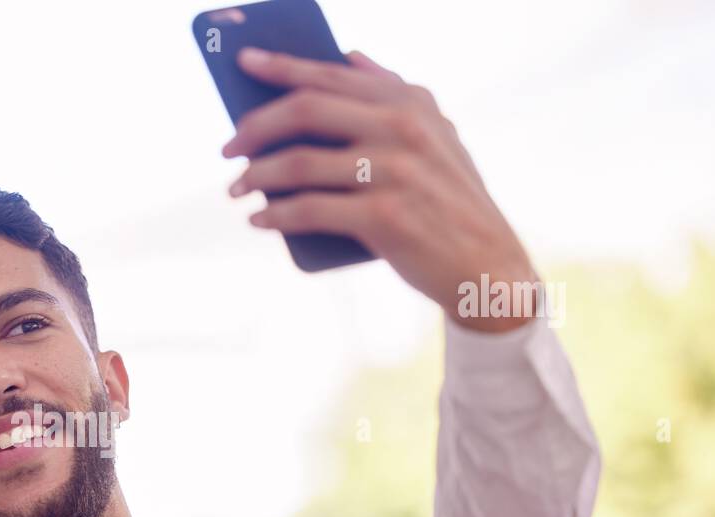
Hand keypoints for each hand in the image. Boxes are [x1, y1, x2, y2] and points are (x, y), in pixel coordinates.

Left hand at [223, 47, 537, 329]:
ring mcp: (393, 171)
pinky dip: (275, 216)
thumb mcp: (435, 135)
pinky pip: (309, 210)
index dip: (281, 66)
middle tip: (228, 149)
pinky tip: (259, 220)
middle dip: (255, 127)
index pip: (331, 74)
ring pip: (298, 163)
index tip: (243, 62)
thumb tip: (347, 55)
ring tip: (236, 190)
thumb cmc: (447, 201)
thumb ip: (392, 93)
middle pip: (306, 110)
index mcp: (409, 101)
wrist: (486, 264)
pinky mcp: (384, 216)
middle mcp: (402, 128)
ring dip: (255, 177)